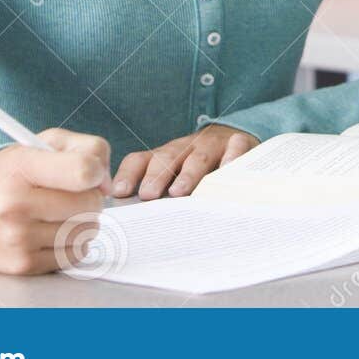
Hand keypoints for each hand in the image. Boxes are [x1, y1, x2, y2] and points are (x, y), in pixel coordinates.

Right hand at [0, 128, 110, 274]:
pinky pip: (73, 255)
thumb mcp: (43, 143)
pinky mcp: (22, 264)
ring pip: (85, 232)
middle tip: (75, 193)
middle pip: (89, 204)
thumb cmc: (11, 173)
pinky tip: (55, 230)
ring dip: (84, 221)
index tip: (91, 173)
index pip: (83, 171)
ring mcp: (17, 238)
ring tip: (63, 211)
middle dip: (91, 197)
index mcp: (21, 167)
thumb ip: (88, 149)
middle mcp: (15, 205)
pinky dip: (73, 243)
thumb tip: (108, 184)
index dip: (97, 171)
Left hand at [112, 124, 257, 199]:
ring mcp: (212, 144)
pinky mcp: (238, 143)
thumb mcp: (177, 174)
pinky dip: (231, 158)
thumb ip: (160, 193)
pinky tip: (225, 172)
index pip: (140, 160)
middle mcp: (186, 148)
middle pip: (167, 158)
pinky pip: (235, 148)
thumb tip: (137, 222)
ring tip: (179, 192)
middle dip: (156, 176)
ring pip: (198, 157)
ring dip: (187, 174)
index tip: (120, 192)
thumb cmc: (200, 167)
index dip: (129, 174)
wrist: (234, 136)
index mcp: (165, 156)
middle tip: (148, 195)